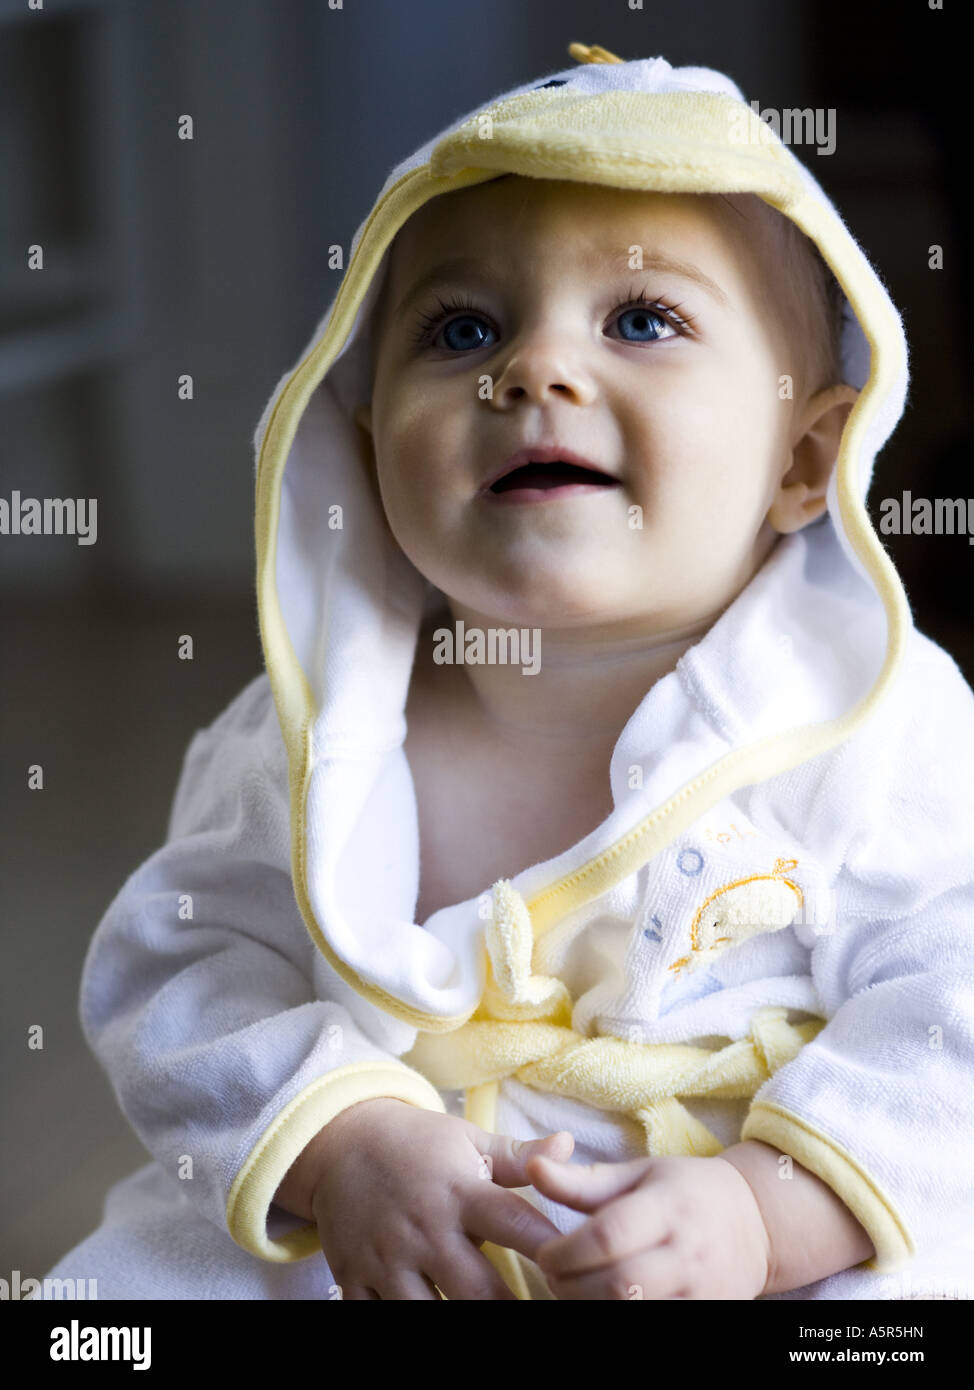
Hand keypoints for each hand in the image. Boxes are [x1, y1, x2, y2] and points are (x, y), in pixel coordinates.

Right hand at [307, 1098, 575, 1299]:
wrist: (339, 1142)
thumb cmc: (416, 1144)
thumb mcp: (467, 1139)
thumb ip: (519, 1156)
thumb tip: (569, 1146)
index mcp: (458, 1192)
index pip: (514, 1223)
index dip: (547, 1248)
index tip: (572, 1266)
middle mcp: (424, 1228)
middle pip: (476, 1290)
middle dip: (508, 1309)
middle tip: (537, 1315)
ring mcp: (386, 1258)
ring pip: (426, 1315)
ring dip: (456, 1321)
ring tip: (486, 1327)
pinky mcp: (354, 1278)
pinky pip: (375, 1319)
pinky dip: (398, 1325)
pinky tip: (427, 1318)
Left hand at [527, 1150, 771, 1299]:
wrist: (757, 1223)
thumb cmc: (687, 1191)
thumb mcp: (640, 1174)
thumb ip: (584, 1180)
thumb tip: (533, 1170)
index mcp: (669, 1206)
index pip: (609, 1235)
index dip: (566, 1251)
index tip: (546, 1252)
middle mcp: (688, 1252)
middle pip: (617, 1285)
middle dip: (571, 1286)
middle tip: (553, 1276)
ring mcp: (701, 1292)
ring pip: (633, 1314)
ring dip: (590, 1307)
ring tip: (574, 1290)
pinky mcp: (706, 1315)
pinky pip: (653, 1326)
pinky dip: (619, 1317)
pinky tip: (602, 1302)